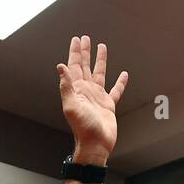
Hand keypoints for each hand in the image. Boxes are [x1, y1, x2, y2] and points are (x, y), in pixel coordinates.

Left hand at [56, 35, 127, 159]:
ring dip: (100, 61)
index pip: (74, 66)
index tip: (76, 39)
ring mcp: (97, 97)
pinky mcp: (108, 105)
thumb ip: (66, 86)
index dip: (75, 52)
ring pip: (99, 74)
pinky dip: (120, 82)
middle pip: (85, 66)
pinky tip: (123, 74)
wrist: (95, 145)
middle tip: (85, 38)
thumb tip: (60, 67)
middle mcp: (86, 91)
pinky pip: (115, 90)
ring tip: (102, 47)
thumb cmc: (82, 128)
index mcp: (77, 90)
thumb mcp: (71, 106)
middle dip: (85, 52)